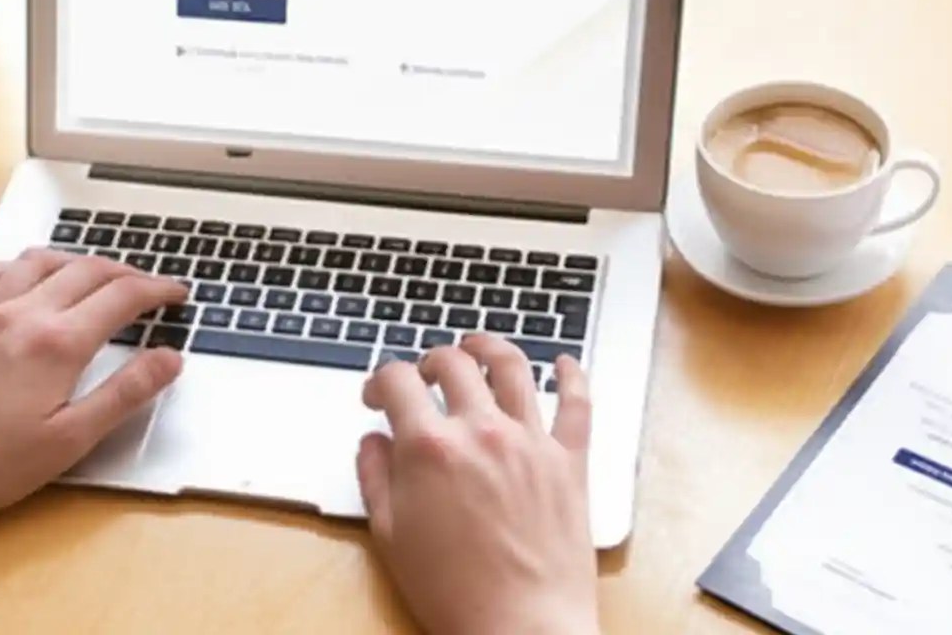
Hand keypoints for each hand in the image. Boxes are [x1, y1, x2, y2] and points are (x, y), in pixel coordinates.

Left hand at [0, 249, 187, 529]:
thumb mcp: (74, 438)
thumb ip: (126, 392)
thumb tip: (168, 358)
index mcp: (57, 343)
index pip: (122, 296)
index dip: (158, 289)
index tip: (177, 294)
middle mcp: (21, 315)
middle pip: (86, 270)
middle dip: (126, 271)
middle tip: (148, 287)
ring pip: (36, 262)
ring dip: (74, 261)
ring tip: (95, 275)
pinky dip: (7, 267)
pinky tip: (19, 278)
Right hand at [358, 335, 597, 634]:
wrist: (522, 627)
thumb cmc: (454, 591)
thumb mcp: (390, 535)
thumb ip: (376, 477)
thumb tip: (373, 441)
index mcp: (430, 447)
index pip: (398, 380)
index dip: (380, 379)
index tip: (378, 395)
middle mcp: (481, 430)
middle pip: (453, 362)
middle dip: (430, 359)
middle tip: (423, 374)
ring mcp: (530, 441)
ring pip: (512, 366)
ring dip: (489, 345)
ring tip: (478, 344)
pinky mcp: (570, 460)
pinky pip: (578, 402)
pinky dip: (573, 374)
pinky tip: (564, 362)